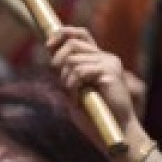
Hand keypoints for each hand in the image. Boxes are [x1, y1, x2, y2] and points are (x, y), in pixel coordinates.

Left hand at [47, 26, 140, 147]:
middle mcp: (105, 57)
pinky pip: (80, 72)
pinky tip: (79, 96)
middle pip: (72, 44)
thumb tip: (50, 53)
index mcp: (97, 59)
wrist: (113, 128)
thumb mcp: (72, 89)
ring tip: (75, 95)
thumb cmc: (92, 113)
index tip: (47, 44)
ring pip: (72, 61)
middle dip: (57, 60)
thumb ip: (64, 72)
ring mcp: (109, 63)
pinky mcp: (110, 72)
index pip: (80, 34)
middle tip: (60, 79)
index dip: (63, 33)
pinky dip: (73, 85)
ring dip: (66, 80)